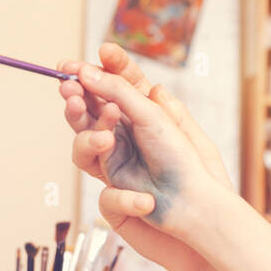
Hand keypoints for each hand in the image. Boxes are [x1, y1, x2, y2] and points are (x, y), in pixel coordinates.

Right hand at [58, 44, 226, 270]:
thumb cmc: (188, 166)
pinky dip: (125, 197)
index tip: (95, 52)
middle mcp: (124, 140)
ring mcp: (116, 170)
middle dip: (77, 99)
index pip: (115, 87)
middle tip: (69, 88)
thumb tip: (90, 71)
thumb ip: (123, 92)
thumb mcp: (158, 119)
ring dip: (88, 139)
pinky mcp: (116, 202)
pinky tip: (146, 200)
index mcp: (140, 118)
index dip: (102, 69)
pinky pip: (105, 194)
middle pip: (89, 114)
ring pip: (85, 149)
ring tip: (107, 137)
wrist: (200, 217)